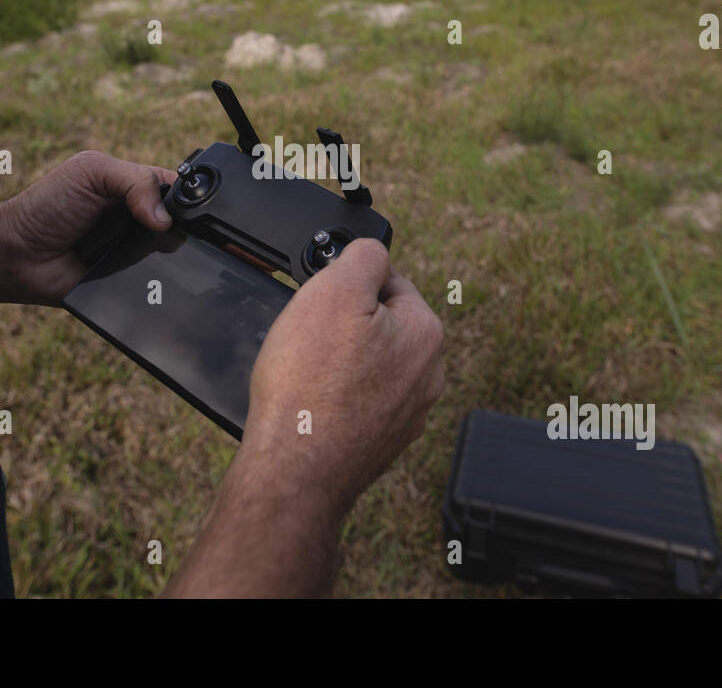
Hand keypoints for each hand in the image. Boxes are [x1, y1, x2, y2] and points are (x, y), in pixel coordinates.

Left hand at [0, 151, 176, 305]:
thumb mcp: (91, 172)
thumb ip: (134, 180)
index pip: (176, 188)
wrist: (16, 254)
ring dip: (167, 254)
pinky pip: (152, 283)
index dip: (188, 196)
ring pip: (171, 255)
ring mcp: (134, 251)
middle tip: (169, 230)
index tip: (192, 206)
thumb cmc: (47, 206)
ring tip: (154, 252)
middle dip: (181, 227)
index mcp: (133, 187)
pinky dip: (154, 280)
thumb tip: (166, 218)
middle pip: (180, 223)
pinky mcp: (127, 280)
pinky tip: (146, 275)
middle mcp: (138, 218)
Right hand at [163, 238, 444, 596]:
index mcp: (426, 333)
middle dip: (341, 325)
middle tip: (306, 339)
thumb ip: (362, 256)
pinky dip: (331, 396)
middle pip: (377, 323)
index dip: (346, 284)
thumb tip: (371, 250)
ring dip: (334, 361)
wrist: (294, 470)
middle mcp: (427, 376)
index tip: (319, 301)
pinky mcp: (380, 442)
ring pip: (364, 363)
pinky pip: (353, 400)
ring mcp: (405, 414)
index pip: (388, 281)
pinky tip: (309, 403)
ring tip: (304, 374)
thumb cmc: (310, 384)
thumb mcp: (334, 290)